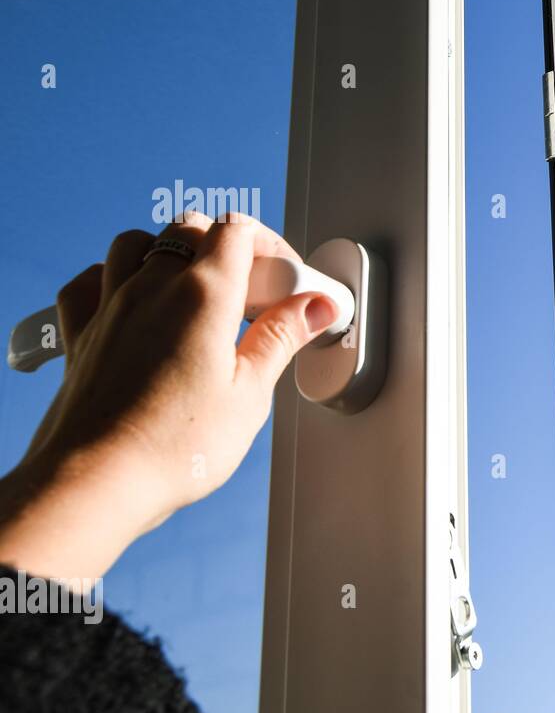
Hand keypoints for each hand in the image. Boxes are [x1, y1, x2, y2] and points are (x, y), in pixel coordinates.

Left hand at [0, 211, 337, 582]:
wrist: (96, 481)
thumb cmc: (173, 448)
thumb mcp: (251, 394)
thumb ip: (282, 338)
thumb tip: (316, 306)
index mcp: (202, 296)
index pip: (238, 231)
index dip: (270, 248)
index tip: (288, 285)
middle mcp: (150, 288)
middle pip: (190, 230)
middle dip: (226, 249)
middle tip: (252, 297)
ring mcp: (109, 307)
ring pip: (135, 244)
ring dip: (169, 254)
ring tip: (195, 294)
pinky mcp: (80, 335)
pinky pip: (89, 281)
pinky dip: (111, 278)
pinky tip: (131, 302)